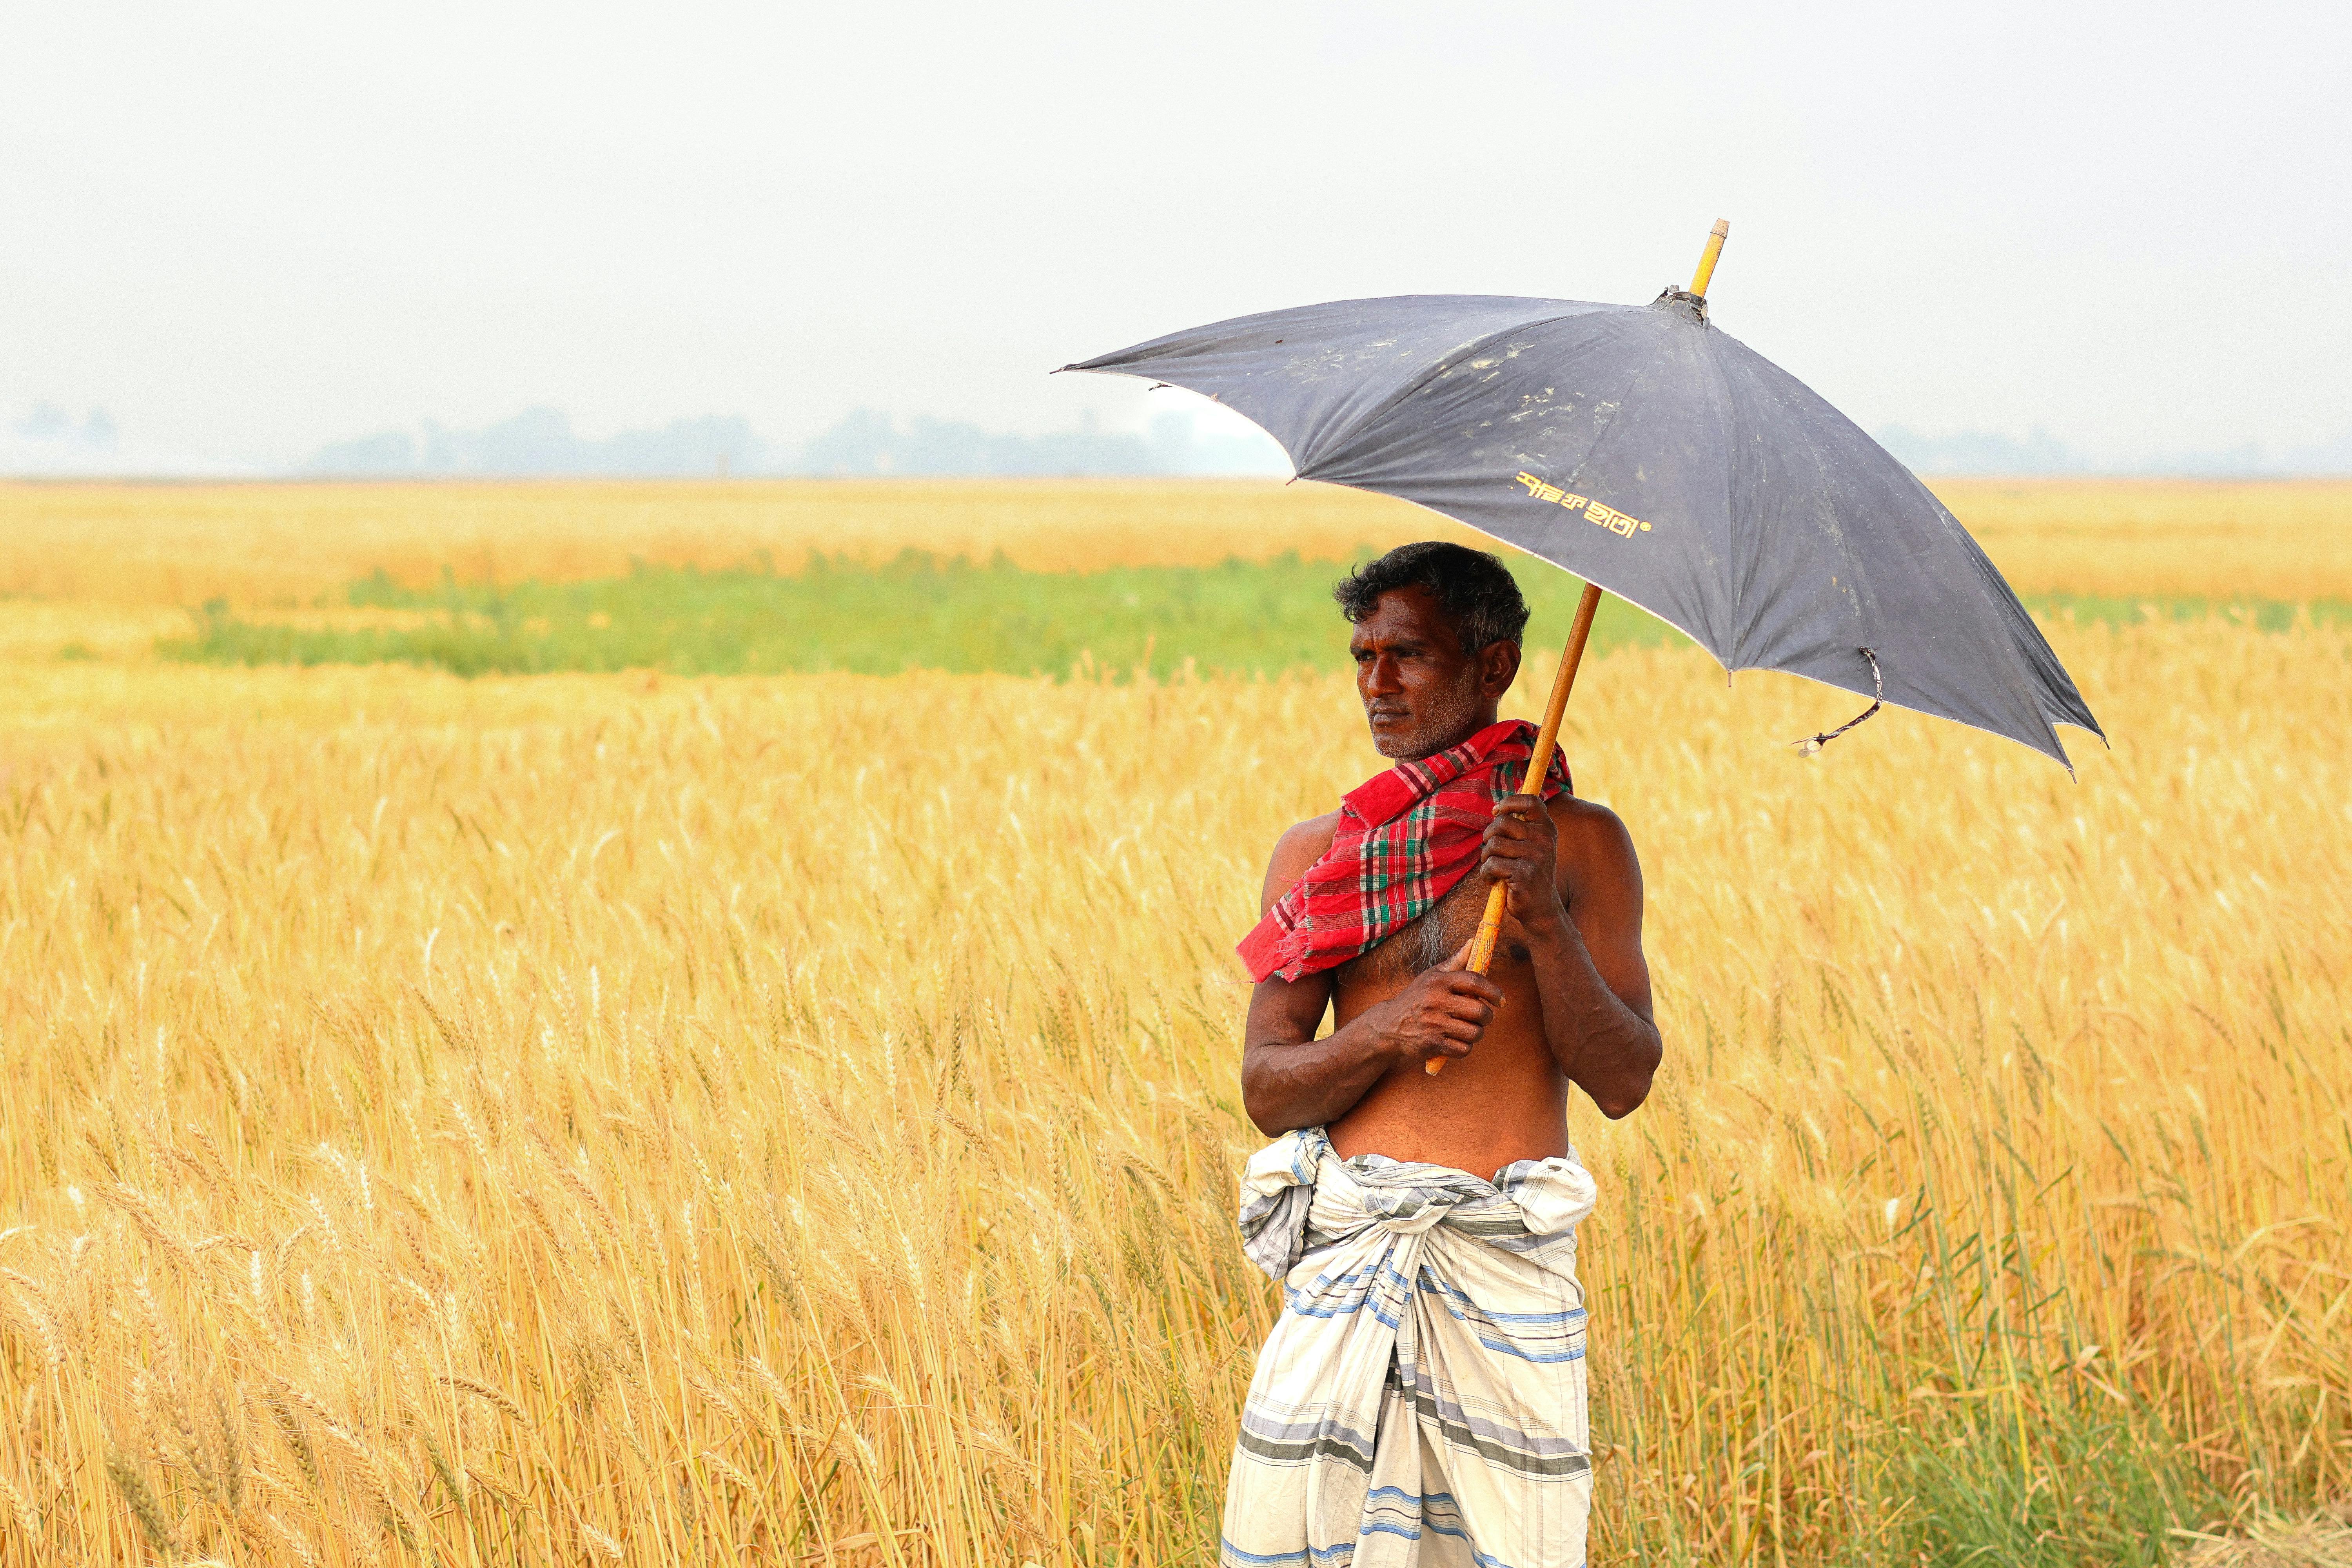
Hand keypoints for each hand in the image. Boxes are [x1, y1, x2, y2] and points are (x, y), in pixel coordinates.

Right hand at [1371, 940, 1503, 1065]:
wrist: (1388, 1025)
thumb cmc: (1416, 998)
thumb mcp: (1432, 975)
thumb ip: (1456, 961)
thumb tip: (1475, 942)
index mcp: (1438, 981)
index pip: (1475, 981)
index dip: (1493, 991)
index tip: (1501, 1000)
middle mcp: (1435, 1001)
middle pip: (1479, 1011)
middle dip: (1487, 1017)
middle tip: (1483, 1017)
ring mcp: (1434, 1024)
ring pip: (1474, 1032)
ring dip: (1476, 1033)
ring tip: (1468, 1029)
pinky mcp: (1432, 1044)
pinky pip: (1464, 1049)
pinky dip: (1465, 1047)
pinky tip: (1456, 1040)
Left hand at [1481, 793, 1567, 931]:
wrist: (1541, 909)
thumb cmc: (1529, 874)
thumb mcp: (1532, 847)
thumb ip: (1521, 827)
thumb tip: (1497, 808)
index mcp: (1547, 829)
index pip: (1530, 801)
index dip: (1508, 802)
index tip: (1496, 812)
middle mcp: (1544, 840)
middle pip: (1502, 822)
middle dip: (1488, 836)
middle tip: (1490, 851)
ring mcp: (1535, 857)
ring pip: (1493, 844)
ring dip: (1485, 857)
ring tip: (1492, 869)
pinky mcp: (1523, 874)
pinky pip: (1491, 864)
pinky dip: (1485, 873)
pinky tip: (1492, 880)